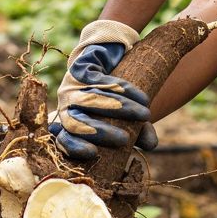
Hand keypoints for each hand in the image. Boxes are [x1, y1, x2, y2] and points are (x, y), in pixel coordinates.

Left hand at [48, 20, 157, 159]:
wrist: (109, 64)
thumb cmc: (116, 103)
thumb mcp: (127, 121)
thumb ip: (138, 134)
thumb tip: (152, 145)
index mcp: (68, 126)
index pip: (64, 141)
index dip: (74, 147)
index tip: (93, 153)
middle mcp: (65, 107)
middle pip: (75, 122)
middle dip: (100, 132)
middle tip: (125, 140)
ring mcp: (71, 87)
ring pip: (92, 100)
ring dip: (120, 109)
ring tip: (145, 115)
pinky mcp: (80, 69)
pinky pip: (101, 80)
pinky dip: (124, 89)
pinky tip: (142, 97)